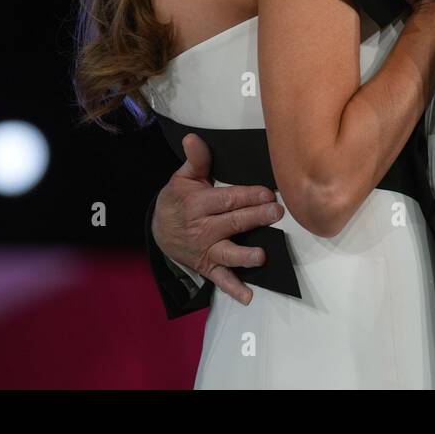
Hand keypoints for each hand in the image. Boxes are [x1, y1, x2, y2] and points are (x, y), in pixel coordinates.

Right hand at [151, 133, 284, 305]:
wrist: (158, 231)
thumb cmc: (178, 201)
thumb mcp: (183, 178)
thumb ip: (195, 160)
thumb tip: (193, 138)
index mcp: (197, 204)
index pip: (227, 199)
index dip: (248, 195)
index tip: (268, 192)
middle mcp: (202, 228)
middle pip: (233, 222)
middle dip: (255, 217)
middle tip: (276, 212)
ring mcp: (206, 250)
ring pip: (227, 253)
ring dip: (244, 256)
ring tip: (261, 256)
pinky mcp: (208, 267)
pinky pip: (221, 279)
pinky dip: (233, 289)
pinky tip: (247, 296)